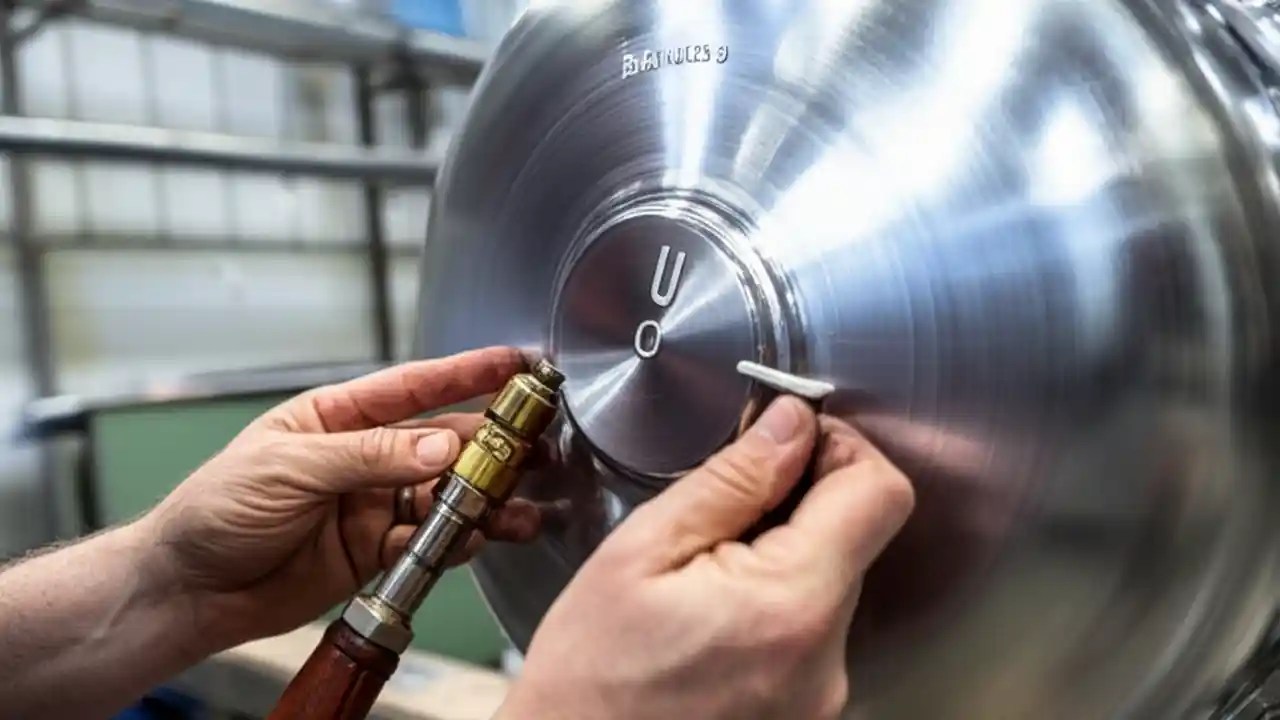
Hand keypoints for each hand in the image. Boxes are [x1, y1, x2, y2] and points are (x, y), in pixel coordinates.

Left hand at [140, 347, 540, 647]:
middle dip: (489, 445)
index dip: (465, 374)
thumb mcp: (292, 467)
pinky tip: (477, 539)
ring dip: (483, 501)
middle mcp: (362, 458)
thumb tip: (442, 447)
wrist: (189, 591)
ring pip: (443, 497)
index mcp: (337, 418)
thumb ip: (371, 456)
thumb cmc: (216, 510)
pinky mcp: (374, 553)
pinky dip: (456, 542)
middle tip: (534, 446)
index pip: (411, 387)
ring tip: (520, 507)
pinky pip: (427, 544)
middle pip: (440, 444)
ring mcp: (371, 506)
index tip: (514, 363)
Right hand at [498, 397, 914, 719]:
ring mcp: (823, 696)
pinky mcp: (809, 714)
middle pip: (856, 538)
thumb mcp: (642, 552)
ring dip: (783, 557)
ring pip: (832, 583)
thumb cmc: (589, 676)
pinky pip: (813, 631)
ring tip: (704, 576)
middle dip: (798, 504)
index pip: (879, 493)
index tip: (787, 444)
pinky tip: (714, 617)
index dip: (839, 448)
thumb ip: (730, 481)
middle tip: (720, 513)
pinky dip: (775, 605)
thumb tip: (791, 424)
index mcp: (790, 604)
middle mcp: (825, 659)